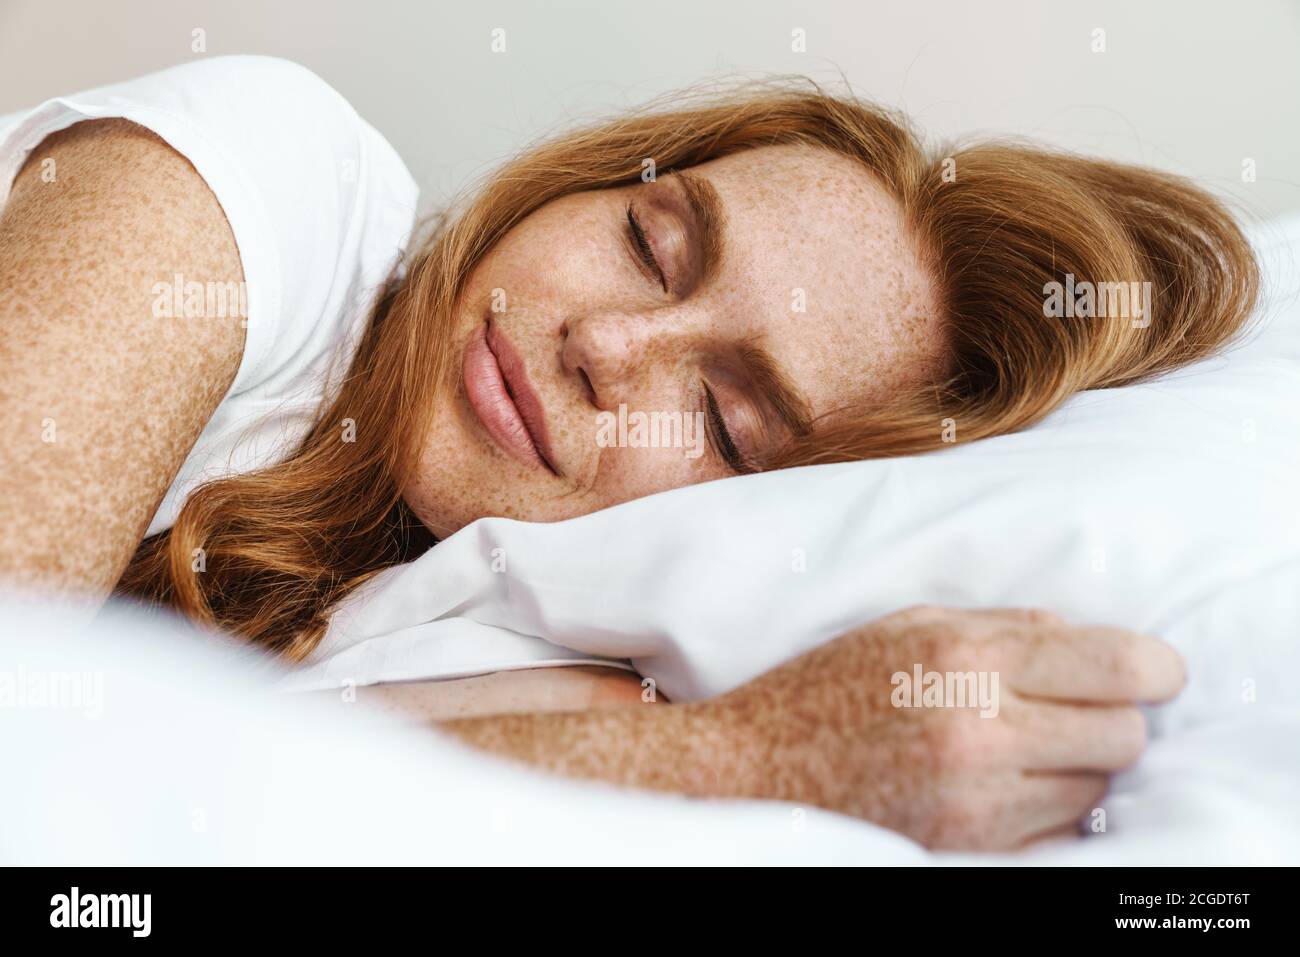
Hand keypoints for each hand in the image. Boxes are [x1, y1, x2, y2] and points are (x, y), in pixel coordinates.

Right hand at [708, 605, 1185, 849]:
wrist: (753, 770)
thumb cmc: (826, 687)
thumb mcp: (906, 626)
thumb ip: (1001, 625)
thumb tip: (1082, 637)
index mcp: (963, 654)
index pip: (1115, 664)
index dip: (1155, 669)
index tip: (1160, 673)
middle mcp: (977, 727)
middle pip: (1123, 734)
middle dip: (1112, 720)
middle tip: (1074, 712)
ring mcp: (975, 799)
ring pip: (1095, 789)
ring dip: (1077, 768)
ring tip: (1023, 750)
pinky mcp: (967, 850)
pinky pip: (1057, 835)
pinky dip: (1048, 813)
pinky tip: (1006, 789)